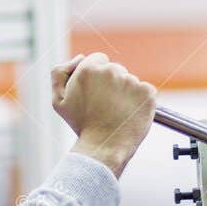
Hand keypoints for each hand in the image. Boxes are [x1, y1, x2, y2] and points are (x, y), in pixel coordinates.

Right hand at [53, 52, 156, 177]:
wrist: (104, 147)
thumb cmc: (81, 125)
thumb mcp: (59, 100)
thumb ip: (60, 73)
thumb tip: (80, 57)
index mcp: (89, 68)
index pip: (98, 59)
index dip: (96, 77)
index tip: (95, 93)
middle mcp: (111, 71)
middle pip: (115, 69)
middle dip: (111, 84)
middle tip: (105, 106)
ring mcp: (131, 81)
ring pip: (130, 81)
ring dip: (125, 93)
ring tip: (117, 113)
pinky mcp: (147, 93)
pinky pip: (145, 91)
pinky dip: (140, 101)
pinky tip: (130, 114)